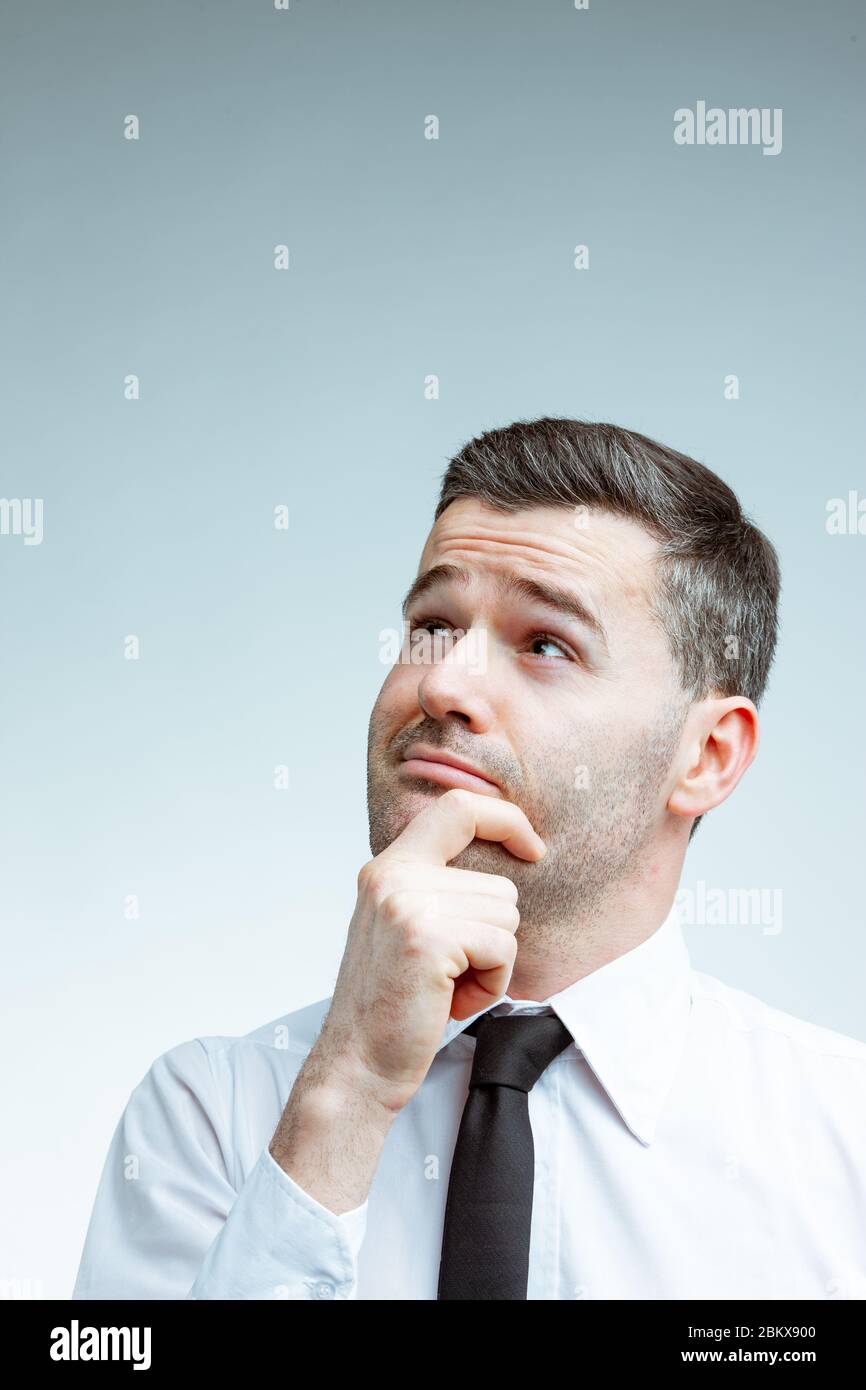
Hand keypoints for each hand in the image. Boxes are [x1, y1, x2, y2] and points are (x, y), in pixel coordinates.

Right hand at [315, 787, 546, 1114]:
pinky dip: (492, 982)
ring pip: (506, 917)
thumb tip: (507, 860)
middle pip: (499, 885)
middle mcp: (393, 876)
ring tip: (448, 986)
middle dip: (494, 936)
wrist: (357, 1063)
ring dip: (492, 962)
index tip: (532, 847)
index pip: (456, 808)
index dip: (505, 818)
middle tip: (451, 972)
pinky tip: (453, 1000)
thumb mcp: (404, 926)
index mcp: (387, 867)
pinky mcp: (428, 938)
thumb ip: (435, 888)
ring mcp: (408, 904)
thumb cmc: (393, 1004)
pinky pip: (503, 947)